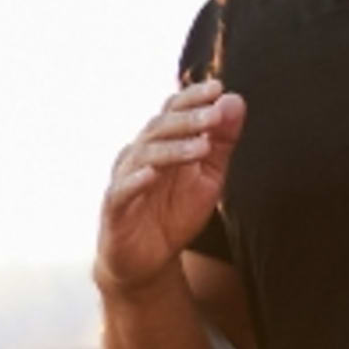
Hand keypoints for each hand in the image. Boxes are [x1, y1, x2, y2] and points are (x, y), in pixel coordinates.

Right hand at [96, 83, 244, 291]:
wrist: (148, 261)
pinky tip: (151, 174)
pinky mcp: (114, 209)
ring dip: (172, 148)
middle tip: (214, 116)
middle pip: (159, 128)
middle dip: (188, 120)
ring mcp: (124, 180)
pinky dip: (135, 181)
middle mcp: (139, 155)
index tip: (217, 88)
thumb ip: (222, 142)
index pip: (173, 110)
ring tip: (200, 147)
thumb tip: (234, 100)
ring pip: (144, 155)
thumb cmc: (175, 213)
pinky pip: (121, 191)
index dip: (192, 98)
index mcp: (161, 144)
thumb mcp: (209, 177)